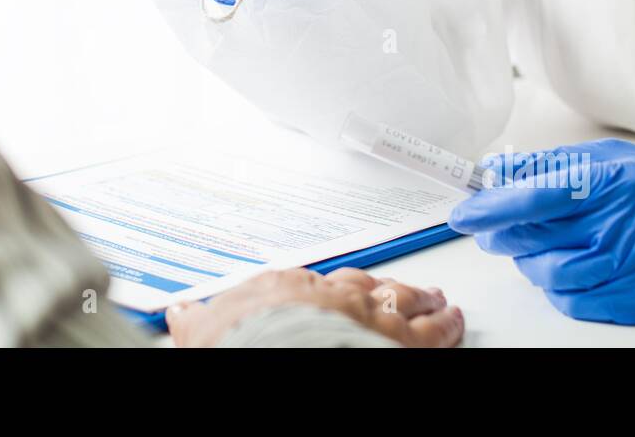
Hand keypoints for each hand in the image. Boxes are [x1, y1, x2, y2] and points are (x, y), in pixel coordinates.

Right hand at [165, 267, 462, 347]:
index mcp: (289, 288)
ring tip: (436, 298)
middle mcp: (334, 293)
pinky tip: (455, 319)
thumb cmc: (241, 343)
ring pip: (404, 298)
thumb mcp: (205, 330)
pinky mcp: (401, 342)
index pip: (316, 283)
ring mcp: (370, 315)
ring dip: (421, 297)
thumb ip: (198, 318)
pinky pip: (435, 330)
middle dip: (383, 285)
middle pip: (366, 283)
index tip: (338, 289)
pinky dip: (448, 323)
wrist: (269, 351)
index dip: (335, 288)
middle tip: (398, 285)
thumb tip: (179, 312)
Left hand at [448, 139, 634, 324]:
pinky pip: (573, 302)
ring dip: (529, 261)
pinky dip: (557, 287)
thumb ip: (549, 164)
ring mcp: (632, 268)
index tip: (463, 214)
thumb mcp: (606, 158)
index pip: (537, 196)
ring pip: (548, 274)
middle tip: (494, 228)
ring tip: (540, 246)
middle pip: (536, 237)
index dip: (492, 207)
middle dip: (503, 233)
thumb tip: (495, 171)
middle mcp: (624, 226)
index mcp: (614, 182)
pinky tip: (568, 267)